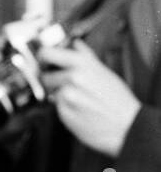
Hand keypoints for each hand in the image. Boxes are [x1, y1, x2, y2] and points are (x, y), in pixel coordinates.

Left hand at [40, 41, 141, 157]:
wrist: (128, 126)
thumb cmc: (119, 100)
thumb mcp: (105, 72)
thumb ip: (86, 56)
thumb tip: (75, 44)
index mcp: (82, 64)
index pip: (46, 53)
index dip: (43, 58)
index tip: (44, 62)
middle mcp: (72, 77)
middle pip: (45, 76)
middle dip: (53, 82)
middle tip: (69, 87)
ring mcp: (67, 96)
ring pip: (52, 93)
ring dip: (61, 96)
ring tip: (81, 100)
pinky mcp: (64, 113)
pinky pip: (56, 108)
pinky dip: (65, 109)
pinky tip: (80, 110)